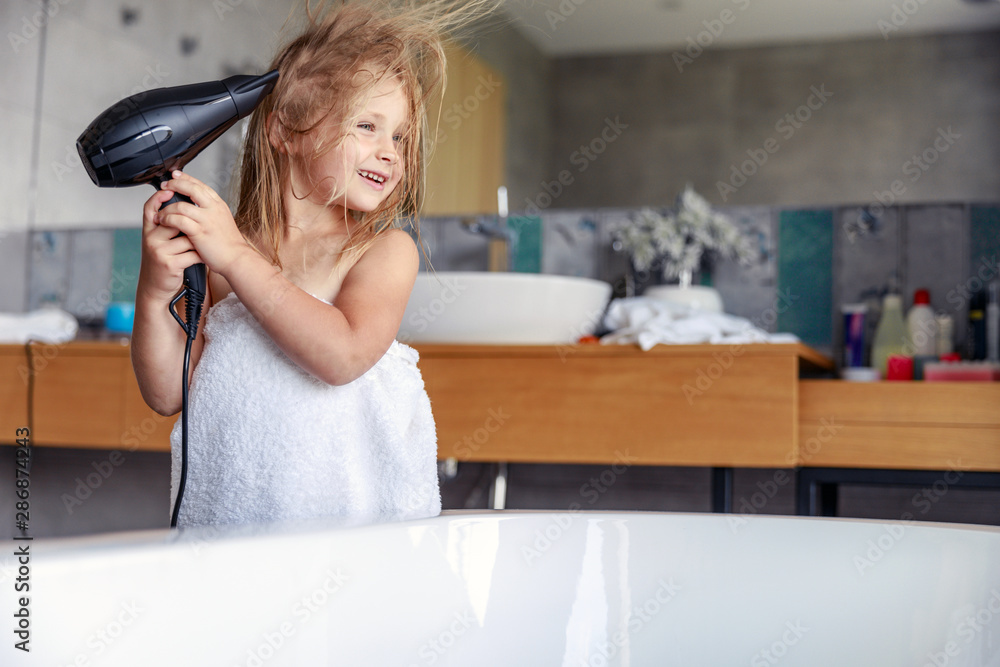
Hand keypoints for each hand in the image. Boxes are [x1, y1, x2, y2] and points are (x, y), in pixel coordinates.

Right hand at [139, 185, 204, 300]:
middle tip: (200, 230)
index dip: (158, 197)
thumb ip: (166, 225)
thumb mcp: (159, 241)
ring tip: (200, 247)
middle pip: (176, 221)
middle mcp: (151, 239)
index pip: (150, 209)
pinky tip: (202, 257)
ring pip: (188, 238)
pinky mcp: (169, 264)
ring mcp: (159, 251)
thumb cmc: (162, 260)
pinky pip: (192, 254)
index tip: (169, 189)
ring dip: (198, 243)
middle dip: (190, 226)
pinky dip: (201, 256)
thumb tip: (183, 205)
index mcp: (149, 231)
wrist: (155, 286)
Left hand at [153, 170, 250, 278]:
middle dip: (175, 185)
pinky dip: (168, 219)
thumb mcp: (222, 221)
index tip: (175, 176)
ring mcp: (207, 220)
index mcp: (219, 205)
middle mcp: (213, 209)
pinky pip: (179, 220)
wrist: (237, 259)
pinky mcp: (200, 232)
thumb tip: (196, 206)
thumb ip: (211, 211)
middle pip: (191, 188)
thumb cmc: (229, 244)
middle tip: (165, 186)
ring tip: (161, 213)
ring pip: (181, 205)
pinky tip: (164, 222)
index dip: (186, 178)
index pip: (201, 185)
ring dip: (167, 208)